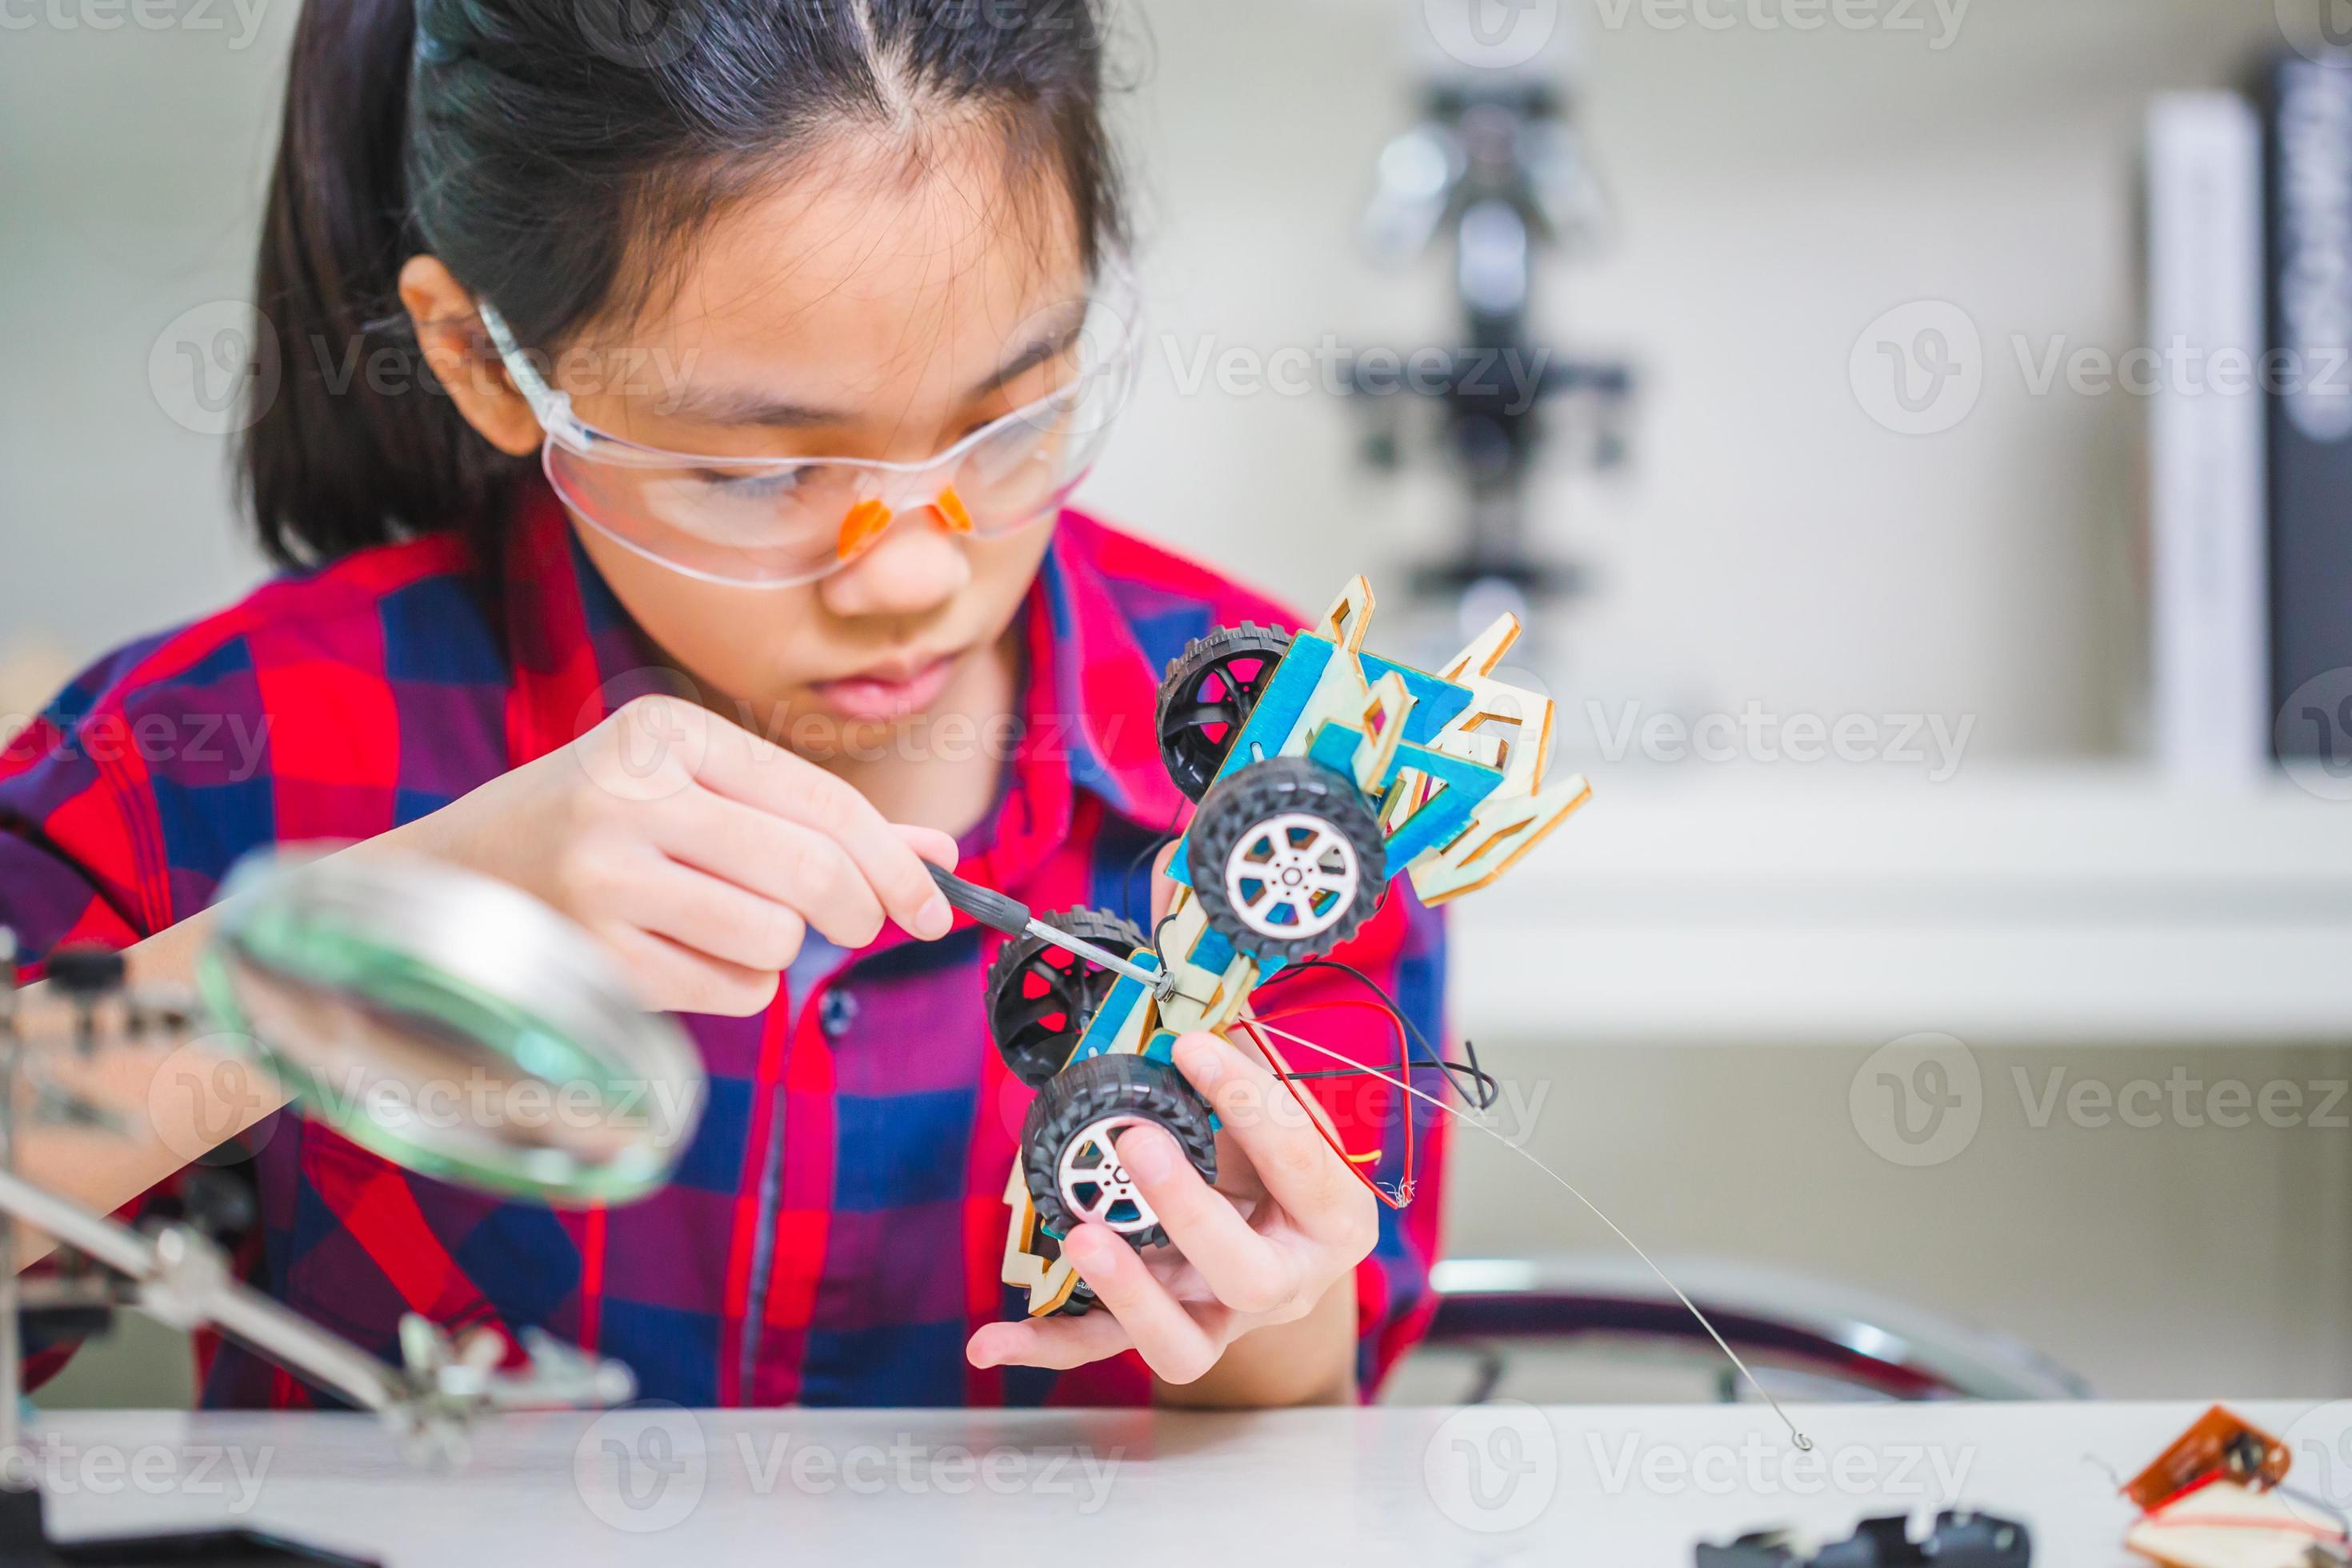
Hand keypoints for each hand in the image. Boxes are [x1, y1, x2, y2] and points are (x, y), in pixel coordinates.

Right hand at [372, 693, 957, 1014]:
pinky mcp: (592, 958)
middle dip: (858, 911)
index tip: (937, 905)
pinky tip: (676, 953)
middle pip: (811, 874)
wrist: (448, 880)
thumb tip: (937, 857)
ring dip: (775, 949)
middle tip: (860, 924)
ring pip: (775, 941)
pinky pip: (729, 991)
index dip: (895, 862)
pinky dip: (731, 985)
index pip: (822, 800)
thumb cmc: (595, 828)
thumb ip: (816, 819)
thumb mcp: (695, 790)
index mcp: (665, 730)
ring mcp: (604, 878)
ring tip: (718, 923)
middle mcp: (631, 794)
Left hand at [965, 1028, 1378, 1391]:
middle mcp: (1288, 1283)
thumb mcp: (1278, 1112)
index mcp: (1333, 1215)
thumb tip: (1190, 981)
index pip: (1299, 1160)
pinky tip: (989, 1339)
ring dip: (1127, 1292)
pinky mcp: (1167, 1336)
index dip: (1248, 1099)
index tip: (1191, 1045)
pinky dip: (1048, 1344)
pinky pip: (1104, 1348)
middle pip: (1248, 1274)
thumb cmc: (1275, 1163)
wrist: (1281, 1241)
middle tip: (1135, 1142)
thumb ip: (1243, 1064)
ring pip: (1181, 1342)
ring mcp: (1224, 1322)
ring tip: (1079, 1238)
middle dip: (1188, 1208)